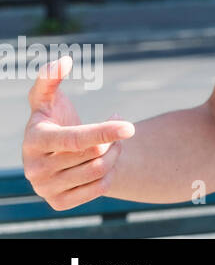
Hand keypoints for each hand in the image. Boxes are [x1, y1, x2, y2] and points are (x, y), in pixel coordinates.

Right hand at [21, 56, 134, 209]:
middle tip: (117, 128)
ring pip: (98, 172)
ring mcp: (44, 189)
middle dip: (112, 139)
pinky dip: (109, 173)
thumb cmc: (55, 119)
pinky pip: (99, 188)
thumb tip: (64, 61)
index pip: (75, 139)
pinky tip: (104, 161)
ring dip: (113, 154)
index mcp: (34, 140)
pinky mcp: (58, 203)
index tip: (130, 126)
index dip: (104, 132)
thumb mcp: (49, 98)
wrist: (59, 153)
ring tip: (111, 143)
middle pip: (93, 154)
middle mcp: (34, 168)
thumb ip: (50, 78)